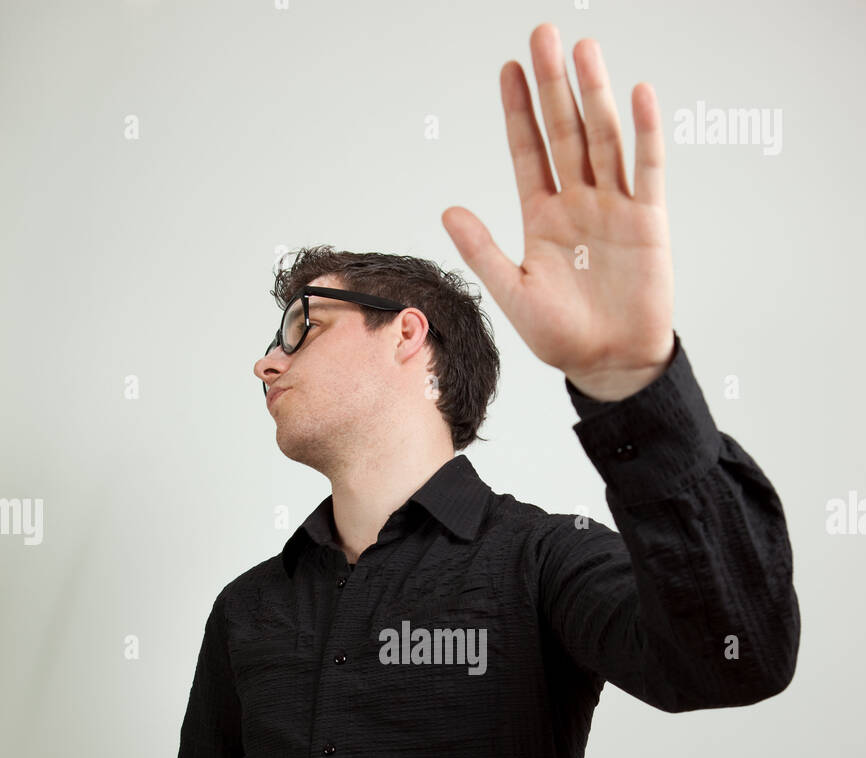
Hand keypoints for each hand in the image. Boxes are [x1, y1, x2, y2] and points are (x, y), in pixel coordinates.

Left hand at [442, 25, 674, 400]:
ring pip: (603, 139)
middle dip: (553, 85)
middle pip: (564, 131)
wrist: (611, 364)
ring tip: (583, 51)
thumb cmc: (563, 337)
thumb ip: (483, 252)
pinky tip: (638, 94)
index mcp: (542, 217)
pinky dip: (644, 133)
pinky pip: (646, 169)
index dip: (518, 111)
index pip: (528, 151)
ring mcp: (614, 207)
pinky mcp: (647, 220)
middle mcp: (578, 203)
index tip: (508, 69)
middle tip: (544, 35)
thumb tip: (448, 212)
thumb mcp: (515, 294)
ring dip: (594, 95)